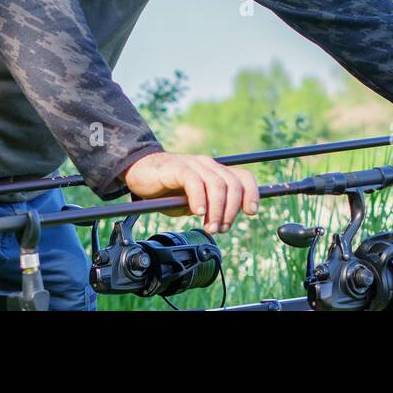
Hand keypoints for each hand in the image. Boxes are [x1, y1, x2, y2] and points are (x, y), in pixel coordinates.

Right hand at [123, 151, 258, 233]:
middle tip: (221, 228)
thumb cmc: (167, 188)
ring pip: (217, 185)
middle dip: (231, 210)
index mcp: (216, 171)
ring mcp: (194, 164)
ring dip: (217, 210)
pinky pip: (194, 182)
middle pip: (233, 184)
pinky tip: (198, 212)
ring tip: (210, 226)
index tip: (251, 212)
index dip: (252, 194)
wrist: (140, 171)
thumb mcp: (192, 201)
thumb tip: (222, 221)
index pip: (243, 177)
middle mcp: (209, 165)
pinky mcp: (178, 168)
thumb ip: (208, 208)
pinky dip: (199, 199)